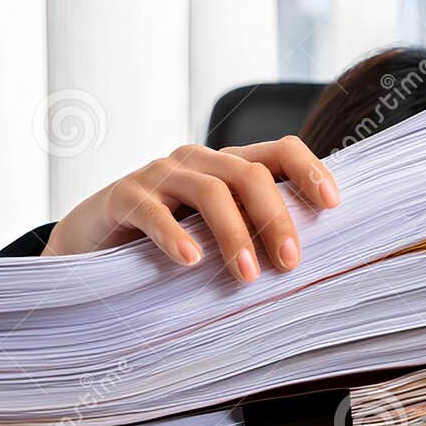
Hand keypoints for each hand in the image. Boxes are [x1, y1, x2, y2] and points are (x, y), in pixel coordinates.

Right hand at [43, 138, 339, 281]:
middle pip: (249, 175)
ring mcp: (160, 175)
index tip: (333, 205)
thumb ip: (254, 235)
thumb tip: (310, 264)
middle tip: (290, 263)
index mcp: (229, 166)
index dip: (310, 171)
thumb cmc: (168, 241)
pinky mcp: (125, 196)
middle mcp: (199, 162)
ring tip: (248, 275)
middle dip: (275, 219)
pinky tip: (190, 262)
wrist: (93, 242)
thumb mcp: (217, 235)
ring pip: (210, 191)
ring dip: (234, 235)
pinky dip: (174, 235)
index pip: (280, 151)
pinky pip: (154, 210)